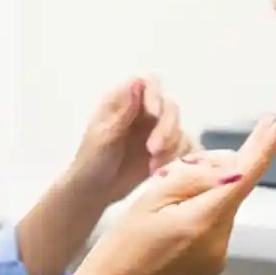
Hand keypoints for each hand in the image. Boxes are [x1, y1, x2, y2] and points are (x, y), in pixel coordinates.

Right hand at [53, 116, 275, 274]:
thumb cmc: (122, 246)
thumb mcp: (150, 197)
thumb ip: (192, 178)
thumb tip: (232, 167)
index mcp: (202, 221)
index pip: (244, 175)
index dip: (264, 146)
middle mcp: (219, 242)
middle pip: (231, 188)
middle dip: (211, 170)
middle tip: (175, 171)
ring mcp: (218, 256)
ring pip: (222, 205)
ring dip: (204, 193)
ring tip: (165, 201)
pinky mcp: (214, 264)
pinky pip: (216, 225)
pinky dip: (201, 212)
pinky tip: (172, 219)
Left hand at [68, 77, 193, 206]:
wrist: (94, 192)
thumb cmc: (91, 160)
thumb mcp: (104, 137)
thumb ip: (122, 112)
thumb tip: (136, 83)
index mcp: (124, 100)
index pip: (149, 83)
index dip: (156, 94)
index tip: (154, 114)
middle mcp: (143, 110)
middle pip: (169, 106)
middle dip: (166, 128)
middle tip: (153, 150)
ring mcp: (156, 129)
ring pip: (179, 127)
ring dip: (171, 147)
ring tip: (153, 167)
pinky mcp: (166, 149)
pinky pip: (184, 147)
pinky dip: (176, 158)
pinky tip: (158, 170)